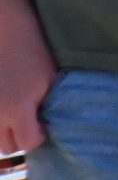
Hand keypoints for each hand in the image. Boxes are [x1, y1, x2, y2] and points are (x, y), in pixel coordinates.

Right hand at [0, 13, 54, 152]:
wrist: (5, 32)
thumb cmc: (32, 53)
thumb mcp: (48, 80)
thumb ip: (48, 107)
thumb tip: (51, 126)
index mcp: (18, 110)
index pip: (29, 143)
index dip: (39, 136)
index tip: (42, 124)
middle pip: (7, 146)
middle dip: (19, 137)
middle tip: (27, 121)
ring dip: (3, 132)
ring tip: (12, 114)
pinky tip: (2, 106)